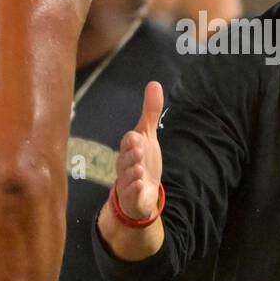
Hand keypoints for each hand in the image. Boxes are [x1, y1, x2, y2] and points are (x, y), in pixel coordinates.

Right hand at [116, 80, 163, 219]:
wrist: (141, 191)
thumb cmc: (142, 159)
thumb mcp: (148, 136)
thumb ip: (150, 112)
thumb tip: (154, 83)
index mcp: (128, 149)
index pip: (128, 143)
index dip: (132, 141)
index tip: (137, 137)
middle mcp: (125, 165)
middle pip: (125, 159)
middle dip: (130, 155)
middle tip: (138, 151)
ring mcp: (127, 182)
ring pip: (126, 177)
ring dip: (132, 173)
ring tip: (138, 170)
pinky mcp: (133, 197)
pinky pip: (131, 194)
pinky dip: (134, 190)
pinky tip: (140, 185)